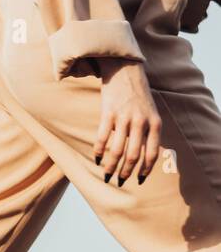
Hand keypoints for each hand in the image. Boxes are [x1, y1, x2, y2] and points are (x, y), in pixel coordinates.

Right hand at [94, 59, 161, 185]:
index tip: (138, 179)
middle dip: (126, 171)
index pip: (152, 152)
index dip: (145, 169)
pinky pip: (102, 138)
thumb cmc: (138, 95)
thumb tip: (142, 155)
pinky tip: (96, 158)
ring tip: (106, 173)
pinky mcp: (109, 113)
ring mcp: (124, 118)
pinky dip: (98, 151)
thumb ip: (148, 131)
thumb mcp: (151, 112)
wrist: (126, 71)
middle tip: (119, 180)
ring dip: (110, 165)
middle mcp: (141, 122)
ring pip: (117, 150)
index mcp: (154, 123)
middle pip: (133, 155)